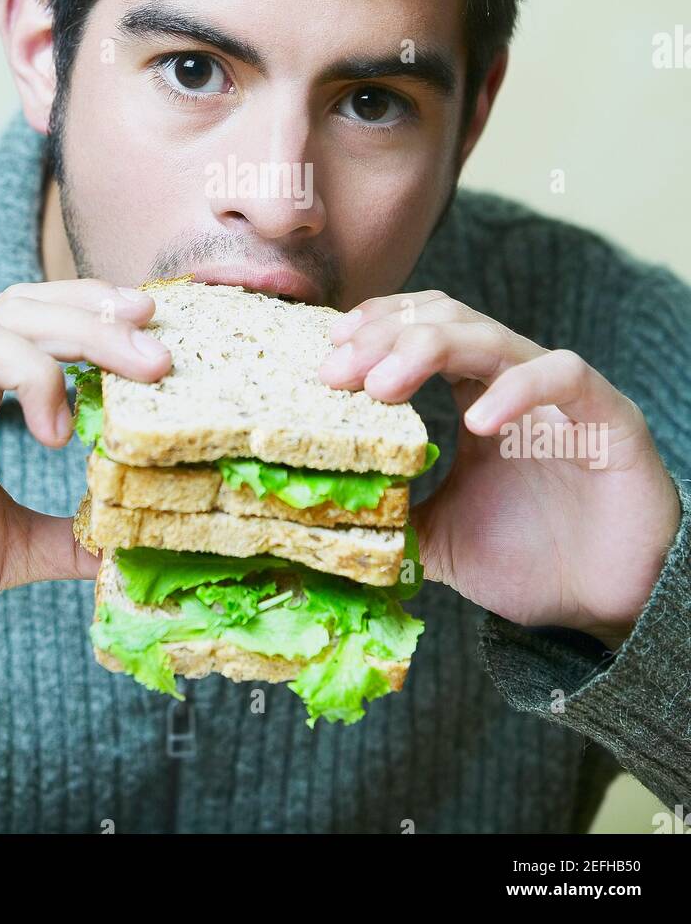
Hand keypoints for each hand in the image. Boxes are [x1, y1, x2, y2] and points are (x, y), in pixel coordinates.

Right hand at [0, 280, 170, 659]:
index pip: (36, 316)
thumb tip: (130, 542)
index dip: (91, 307)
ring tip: (61, 435)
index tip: (149, 321)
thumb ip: (67, 537)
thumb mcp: (11, 549)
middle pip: (18, 309)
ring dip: (35, 371)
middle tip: (152, 362)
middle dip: (92, 325)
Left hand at [319, 290, 680, 648]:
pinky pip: (563, 376)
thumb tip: (318, 520)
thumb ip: (389, 518)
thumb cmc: (529, 562)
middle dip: (387, 335)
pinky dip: (517, 389)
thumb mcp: (438, 539)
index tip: (327, 352)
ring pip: (494, 336)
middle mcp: (513, 380)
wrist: (607, 607)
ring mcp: (560, 394)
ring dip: (432, 348)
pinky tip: (478, 420)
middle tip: (339, 371)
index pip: (421, 328)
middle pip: (447, 319)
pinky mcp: (607, 416)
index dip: (374, 327)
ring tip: (384, 385)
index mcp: (474, 394)